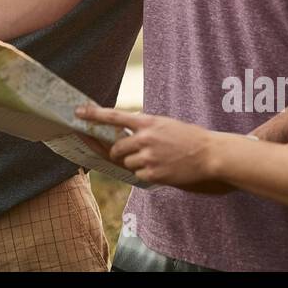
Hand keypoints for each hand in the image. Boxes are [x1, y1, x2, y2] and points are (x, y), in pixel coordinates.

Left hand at [76, 104, 232, 192]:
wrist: (209, 154)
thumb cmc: (189, 137)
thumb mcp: (165, 123)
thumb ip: (144, 127)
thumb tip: (125, 131)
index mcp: (147, 122)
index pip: (114, 116)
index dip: (93, 115)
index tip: (77, 112)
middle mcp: (145, 138)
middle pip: (116, 148)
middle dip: (118, 152)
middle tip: (131, 152)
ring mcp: (148, 157)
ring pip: (127, 163)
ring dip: (135, 163)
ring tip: (157, 159)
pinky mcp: (153, 174)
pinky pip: (138, 175)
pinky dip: (145, 173)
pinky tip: (161, 168)